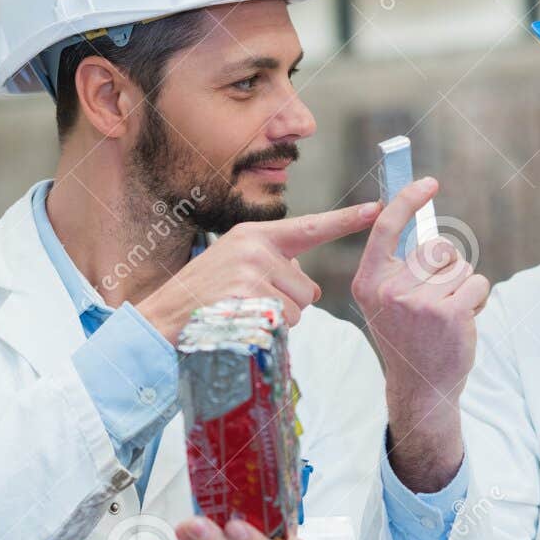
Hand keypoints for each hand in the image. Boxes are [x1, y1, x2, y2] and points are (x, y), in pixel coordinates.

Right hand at [136, 202, 380, 341]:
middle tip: (249, 304)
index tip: (377, 208)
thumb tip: (308, 283)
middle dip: (288, 303)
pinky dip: (268, 331)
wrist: (162, 318)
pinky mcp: (251, 298)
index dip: (347, 220)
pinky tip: (241, 322)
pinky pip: (284, 323)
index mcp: (256, 236)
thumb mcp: (233, 265)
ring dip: (278, 320)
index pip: (311, 227)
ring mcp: (253, 272)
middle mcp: (257, 248)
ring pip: (298, 309)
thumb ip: (272, 264)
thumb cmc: (202, 297)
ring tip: (242, 313)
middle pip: (308, 286)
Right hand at [349, 178, 489, 492]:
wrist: (420, 387)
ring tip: (447, 313)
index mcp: (368, 282)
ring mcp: (418, 302)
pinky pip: (477, 282)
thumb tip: (425, 224)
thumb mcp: (387, 302)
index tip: (429, 182)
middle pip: (435, 247)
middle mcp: (389, 290)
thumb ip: (398, 266)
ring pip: (458, 265)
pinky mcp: (448, 312)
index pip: (386, 227)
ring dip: (461, 285)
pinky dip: (478, 299)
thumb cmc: (408, 338)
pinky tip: (462, 321)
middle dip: (445, 266)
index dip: (407, 198)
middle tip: (436, 297)